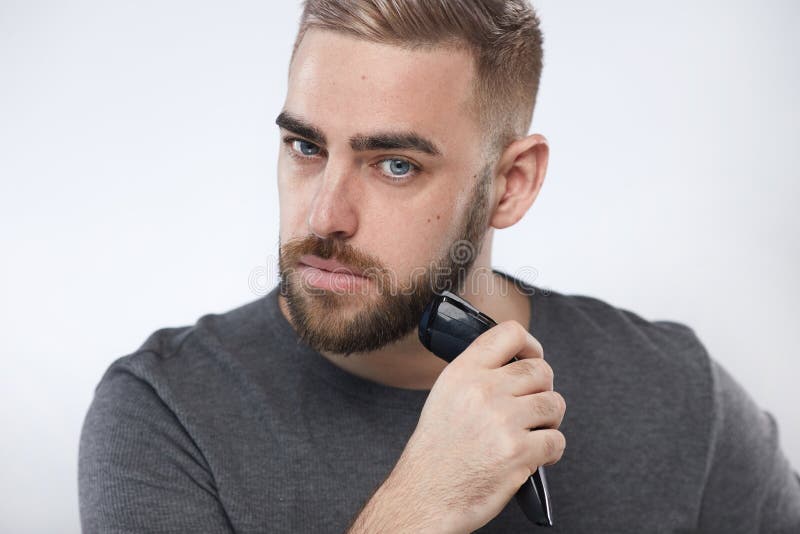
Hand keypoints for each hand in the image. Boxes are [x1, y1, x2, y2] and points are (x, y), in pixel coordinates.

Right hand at [349, 320, 565, 532]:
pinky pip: (557, 440)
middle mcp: (483, 390)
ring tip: (532, 433)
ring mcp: (503, 420)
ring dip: (549, 421)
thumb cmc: (436, 452)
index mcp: (463, 372)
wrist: (425, 496)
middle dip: (543, 390)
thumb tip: (517, 366)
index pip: (510, 333)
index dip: (530, 345)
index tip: (532, 358)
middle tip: (531, 408)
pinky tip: (532, 457)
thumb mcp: (445, 396)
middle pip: (541, 370)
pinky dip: (551, 451)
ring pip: (554, 404)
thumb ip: (477, 376)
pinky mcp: (518, 451)